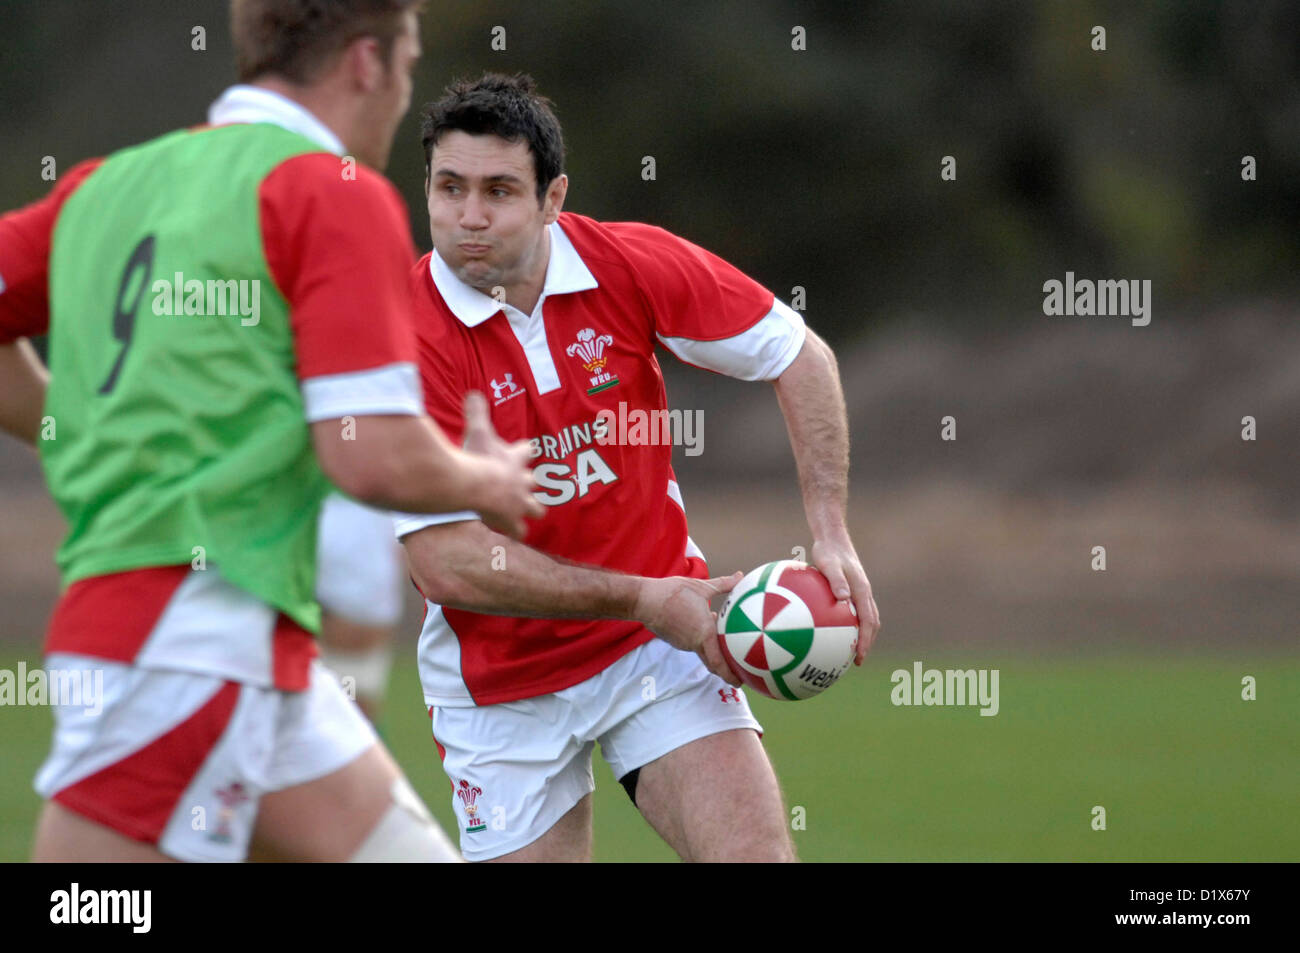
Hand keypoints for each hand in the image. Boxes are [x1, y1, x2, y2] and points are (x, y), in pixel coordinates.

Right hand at [460, 391, 543, 538]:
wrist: (477, 486)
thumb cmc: (478, 457)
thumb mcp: (477, 430)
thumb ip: (476, 411)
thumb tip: (473, 392)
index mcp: (515, 459)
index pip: (527, 450)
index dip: (524, 450)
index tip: (525, 448)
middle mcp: (522, 481)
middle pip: (534, 482)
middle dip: (530, 484)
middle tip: (523, 485)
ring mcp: (518, 504)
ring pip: (536, 509)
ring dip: (531, 510)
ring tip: (526, 513)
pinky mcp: (510, 521)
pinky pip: (518, 532)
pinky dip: (515, 532)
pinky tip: (512, 535)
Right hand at [633, 572, 744, 685]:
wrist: (645, 600)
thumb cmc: (673, 593)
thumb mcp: (702, 587)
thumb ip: (724, 584)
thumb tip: (740, 576)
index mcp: (704, 633)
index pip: (719, 663)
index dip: (730, 674)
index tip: (741, 681)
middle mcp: (694, 643)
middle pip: (712, 662)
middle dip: (725, 670)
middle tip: (739, 673)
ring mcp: (683, 643)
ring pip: (703, 650)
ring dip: (714, 650)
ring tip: (727, 648)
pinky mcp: (675, 639)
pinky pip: (692, 643)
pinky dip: (702, 641)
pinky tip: (706, 630)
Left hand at [810, 537, 879, 664]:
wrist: (832, 538)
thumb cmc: (828, 551)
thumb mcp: (829, 564)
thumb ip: (835, 581)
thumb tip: (843, 599)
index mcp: (861, 591)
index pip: (868, 621)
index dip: (866, 641)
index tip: (860, 657)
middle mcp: (863, 593)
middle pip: (872, 623)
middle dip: (868, 643)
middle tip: (857, 660)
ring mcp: (858, 592)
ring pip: (866, 618)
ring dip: (863, 635)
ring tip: (850, 651)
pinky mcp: (851, 590)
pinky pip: (854, 611)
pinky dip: (851, 624)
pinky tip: (833, 631)